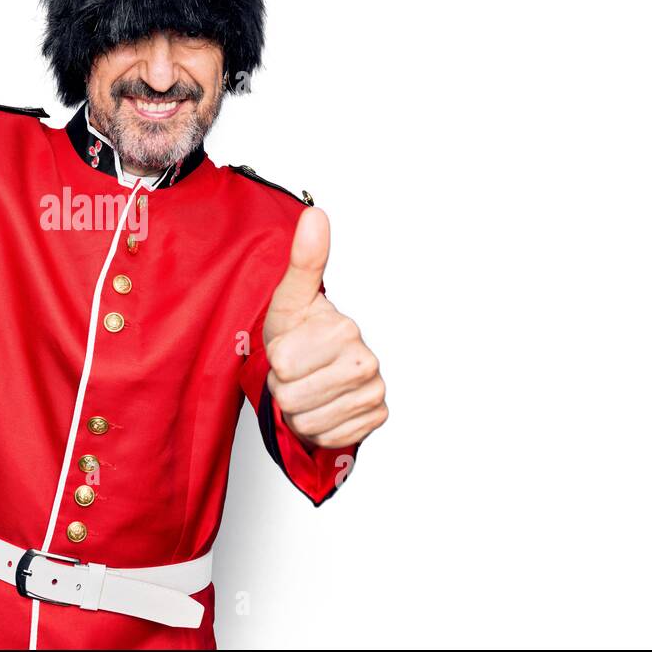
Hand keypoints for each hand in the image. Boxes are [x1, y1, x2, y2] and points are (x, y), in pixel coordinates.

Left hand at [262, 207, 387, 448]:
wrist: (317, 371)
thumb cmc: (297, 333)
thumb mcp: (289, 299)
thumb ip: (303, 260)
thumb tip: (315, 214)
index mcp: (346, 329)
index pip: (283, 363)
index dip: (275, 362)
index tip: (289, 349)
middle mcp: (367, 361)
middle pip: (293, 395)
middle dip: (285, 388)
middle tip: (296, 372)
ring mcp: (375, 393)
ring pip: (307, 421)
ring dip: (298, 410)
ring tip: (307, 389)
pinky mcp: (375, 420)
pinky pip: (327, 437)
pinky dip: (318, 429)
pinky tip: (324, 406)